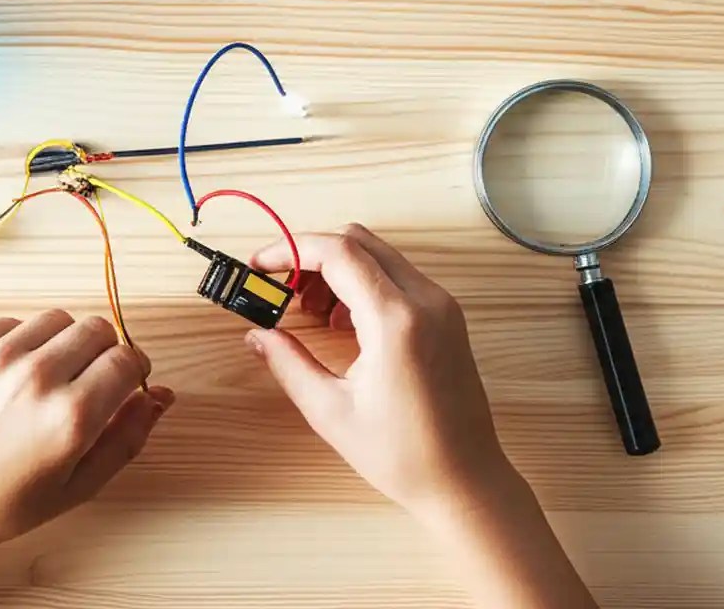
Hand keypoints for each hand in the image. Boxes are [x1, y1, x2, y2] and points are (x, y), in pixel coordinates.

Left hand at [0, 310, 173, 571]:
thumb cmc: (6, 503)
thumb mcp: (79, 485)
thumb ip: (128, 437)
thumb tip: (161, 395)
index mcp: (71, 417)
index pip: (127, 359)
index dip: (135, 368)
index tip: (127, 380)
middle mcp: (36, 378)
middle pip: (97, 328)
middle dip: (104, 351)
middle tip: (88, 381)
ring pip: (58, 319)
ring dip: (64, 342)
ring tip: (48, 378)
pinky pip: (13, 322)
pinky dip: (22, 342)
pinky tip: (12, 378)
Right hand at [246, 224, 510, 514]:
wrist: (465, 480)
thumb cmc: (405, 455)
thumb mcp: (330, 411)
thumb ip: (288, 362)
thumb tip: (258, 334)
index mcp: (396, 321)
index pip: (337, 252)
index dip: (291, 250)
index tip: (261, 265)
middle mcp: (426, 302)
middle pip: (358, 242)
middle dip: (311, 255)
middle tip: (280, 287)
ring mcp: (442, 307)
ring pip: (378, 256)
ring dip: (337, 269)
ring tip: (309, 312)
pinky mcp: (447, 317)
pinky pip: (397, 278)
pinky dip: (362, 283)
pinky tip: (342, 323)